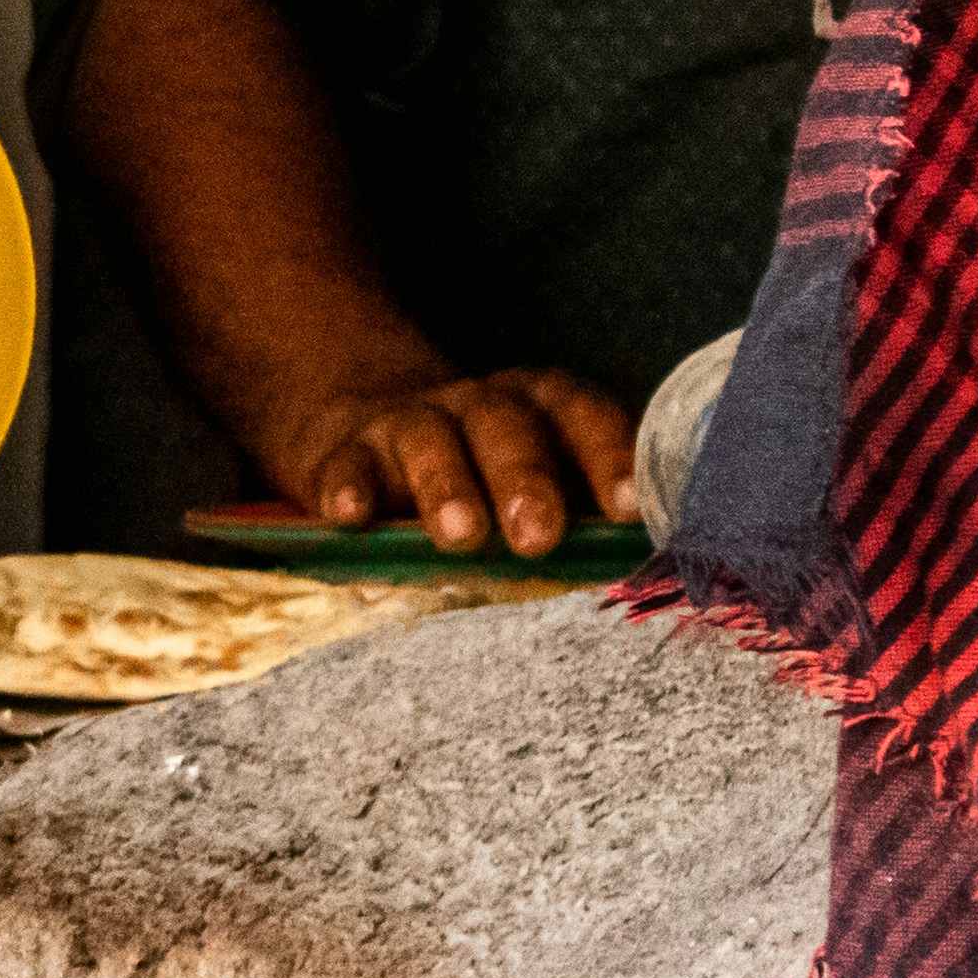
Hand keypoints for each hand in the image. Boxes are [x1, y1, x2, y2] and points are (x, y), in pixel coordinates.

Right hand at [260, 365, 639, 554]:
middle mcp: (475, 407)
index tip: (625, 511)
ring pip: (429, 440)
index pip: (580, 415)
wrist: (362, 432)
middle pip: (504, 426)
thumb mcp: (528, 482)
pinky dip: (350, 489)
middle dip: (525, 479)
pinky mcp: (342, 453)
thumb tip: (635, 571)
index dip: (606, 456)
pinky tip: (352, 517)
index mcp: (537, 408)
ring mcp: (405, 425)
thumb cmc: (473, 477)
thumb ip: (575, 516)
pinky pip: (347, 466)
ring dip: (446, 485)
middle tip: (539, 538)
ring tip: (460, 537)